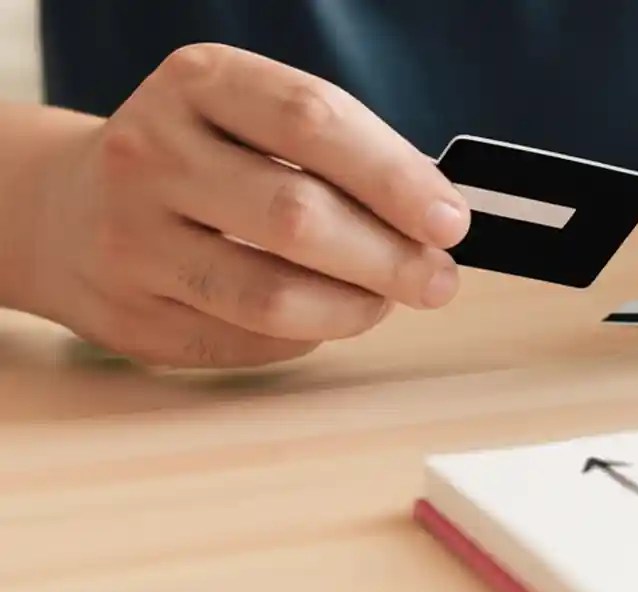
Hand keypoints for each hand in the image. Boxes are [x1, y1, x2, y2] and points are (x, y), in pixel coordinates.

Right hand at [21, 43, 469, 366]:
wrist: (65, 207)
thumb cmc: (199, 159)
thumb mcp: (251, 118)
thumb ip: (338, 154)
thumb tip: (434, 218)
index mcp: (199, 84)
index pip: (312, 121)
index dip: (395, 177)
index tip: (451, 220)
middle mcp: (153, 153)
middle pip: (296, 215)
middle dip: (389, 256)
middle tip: (439, 279)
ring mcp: (131, 239)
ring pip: (270, 294)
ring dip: (354, 306)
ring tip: (386, 300)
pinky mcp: (131, 315)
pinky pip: (246, 341)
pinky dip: (306, 334)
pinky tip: (322, 316)